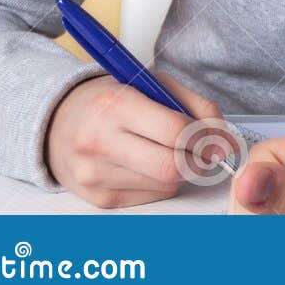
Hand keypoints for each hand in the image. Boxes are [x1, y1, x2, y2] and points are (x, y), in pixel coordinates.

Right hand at [45, 72, 234, 208]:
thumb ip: (197, 107)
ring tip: (168, 151)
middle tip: (204, 151)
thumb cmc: (113, 100)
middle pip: (172, 167)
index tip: (215, 139)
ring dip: (180, 171)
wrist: (58, 123)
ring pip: (165, 185)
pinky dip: (161, 183)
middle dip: (198, 160)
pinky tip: (148, 165)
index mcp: (116, 105)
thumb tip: (226, 142)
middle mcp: (99, 142)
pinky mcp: (98, 199)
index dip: (205, 138)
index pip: (176, 132)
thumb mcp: (154, 85)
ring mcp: (95, 175)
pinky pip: (152, 197)